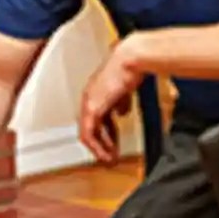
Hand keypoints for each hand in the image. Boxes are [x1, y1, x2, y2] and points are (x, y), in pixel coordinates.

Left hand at [79, 36, 146, 164]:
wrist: (130, 58)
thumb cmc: (130, 67)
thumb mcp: (126, 89)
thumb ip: (121, 102)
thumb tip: (122, 112)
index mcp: (96, 92)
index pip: (97, 117)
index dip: (105, 132)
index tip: (113, 142)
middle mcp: (89, 97)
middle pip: (91, 127)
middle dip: (103, 143)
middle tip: (110, 156)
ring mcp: (89, 102)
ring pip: (88, 133)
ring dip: (100, 148)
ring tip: (108, 159)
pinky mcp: (93, 107)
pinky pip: (89, 134)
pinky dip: (96, 146)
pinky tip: (105, 153)